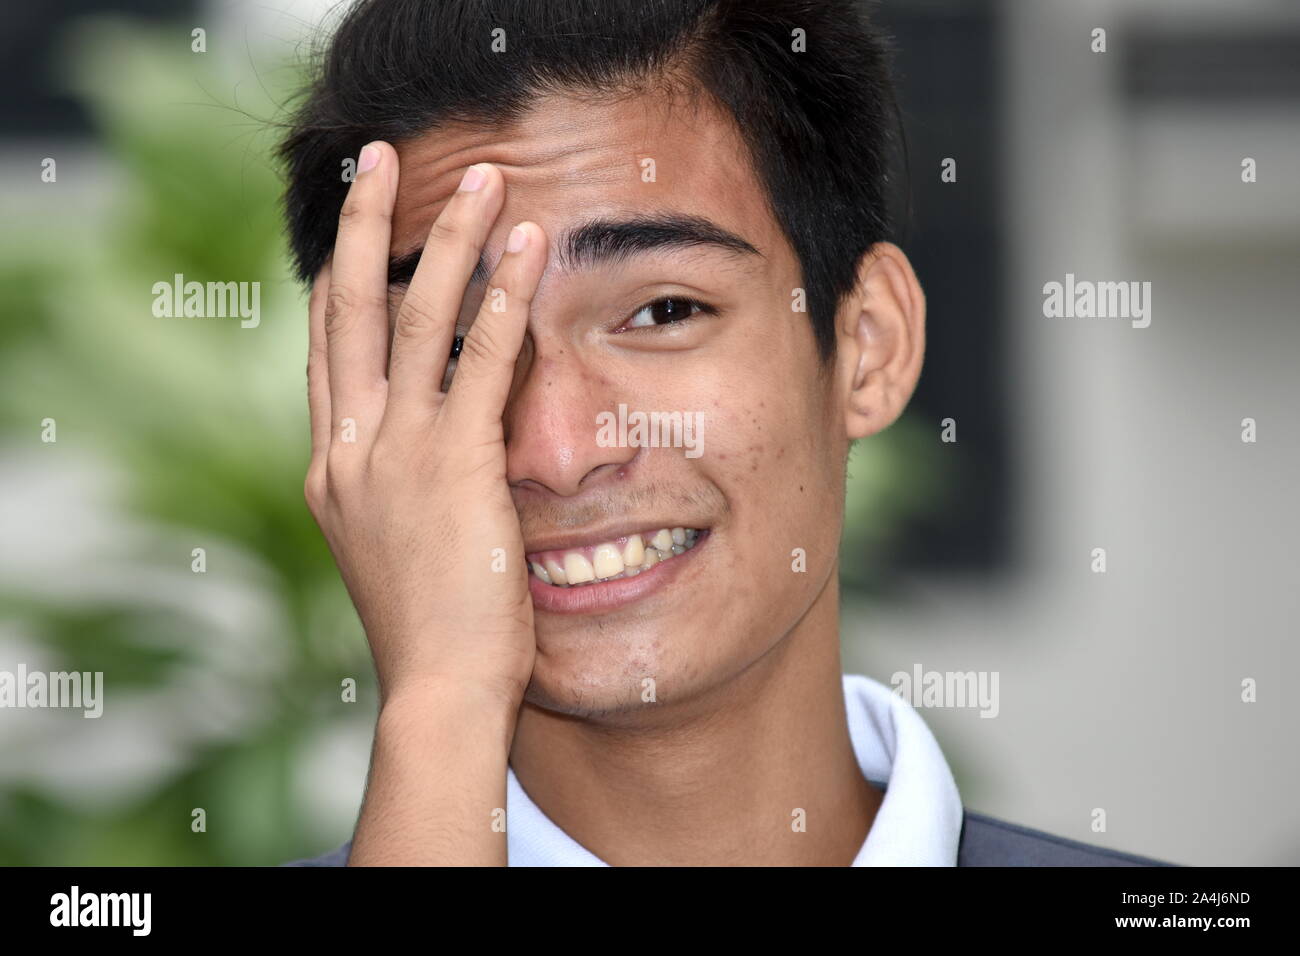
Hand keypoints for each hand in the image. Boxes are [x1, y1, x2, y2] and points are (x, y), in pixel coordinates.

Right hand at [304, 141, 547, 708]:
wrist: (440, 693)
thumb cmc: (435, 635)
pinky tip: (530, 247)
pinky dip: (506, 296)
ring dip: (450, 239)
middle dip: (362, 226)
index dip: (339, 282)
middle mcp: (349, 449)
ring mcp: (395, 453)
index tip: (357, 232)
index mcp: (333, 470)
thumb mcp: (398, 549)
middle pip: (346, 310)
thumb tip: (441, 455)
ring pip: (415, 317)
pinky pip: (481, 359)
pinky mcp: (453, 464)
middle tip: (376, 159)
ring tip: (486, 178)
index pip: (329, 354)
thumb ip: (405, 490)